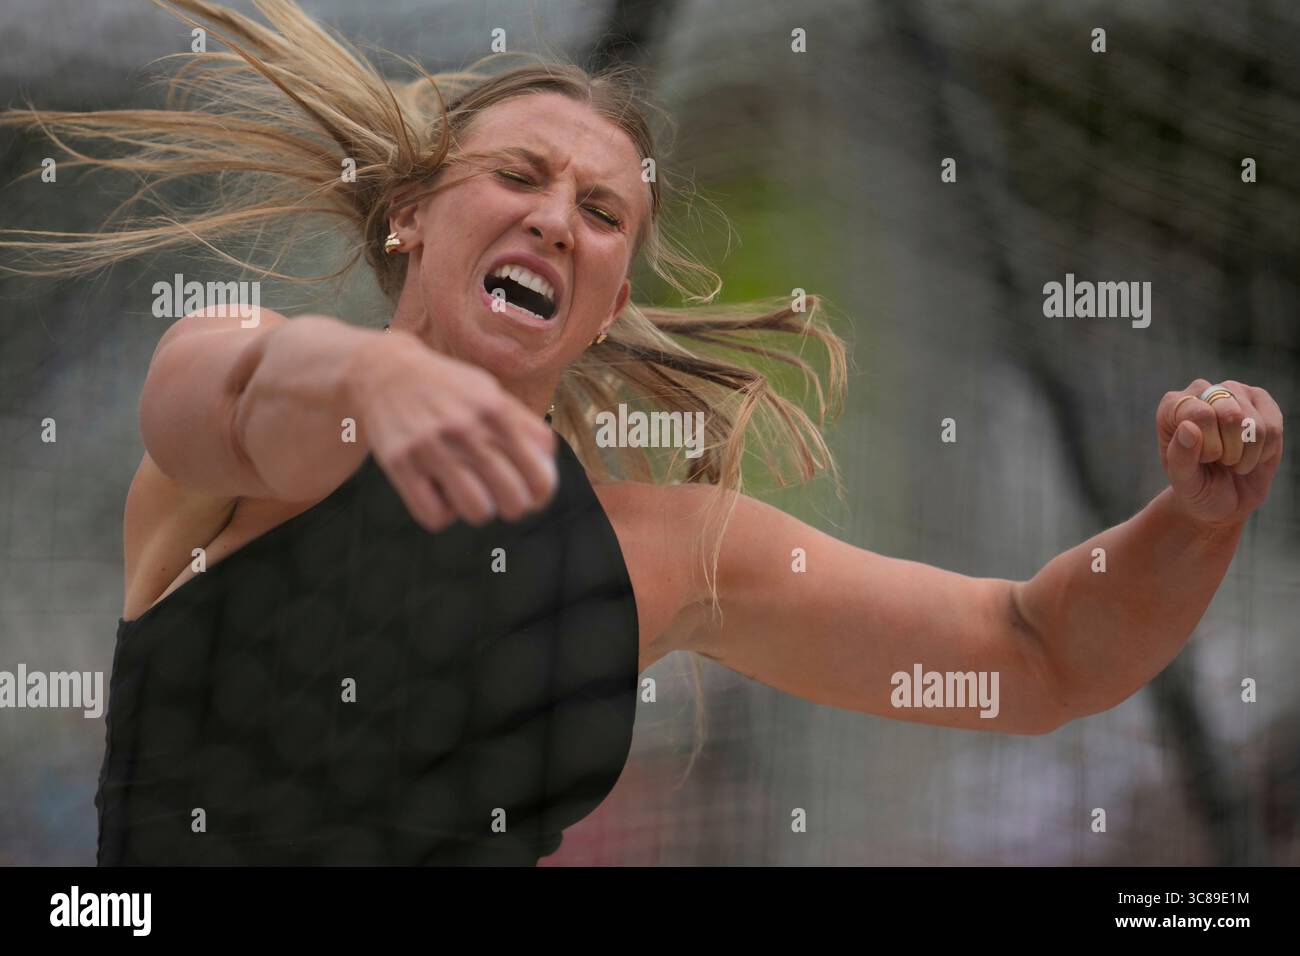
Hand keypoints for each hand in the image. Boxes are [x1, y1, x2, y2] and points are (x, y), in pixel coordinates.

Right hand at [346, 328, 557, 530]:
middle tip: (503, 497)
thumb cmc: (447, 388)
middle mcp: (465, 429)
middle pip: (513, 500)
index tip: (532, 493)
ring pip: (477, 511)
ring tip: (471, 493)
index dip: (541, 493)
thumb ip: (523, 424)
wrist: (384, 371)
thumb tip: (547, 460)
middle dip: (513, 505)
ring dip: (479, 509)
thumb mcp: (489, 392)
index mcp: (495, 410)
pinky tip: (441, 494)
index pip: (538, 475)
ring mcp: (431, 448)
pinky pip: (435, 516)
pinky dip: (443, 514)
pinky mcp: (400, 464)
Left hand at [1158, 378, 1283, 529]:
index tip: (1203, 460)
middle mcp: (1201, 392)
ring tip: (1233, 461)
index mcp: (1172, 407)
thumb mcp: (1184, 481)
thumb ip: (1180, 457)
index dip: (1209, 446)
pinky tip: (1251, 455)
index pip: (1200, 414)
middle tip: (1220, 462)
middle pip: (1230, 415)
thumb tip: (1188, 427)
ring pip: (1254, 424)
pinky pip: (1274, 427)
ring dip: (1247, 454)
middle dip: (1230, 451)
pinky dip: (1264, 451)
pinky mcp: (1261, 400)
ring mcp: (1233, 392)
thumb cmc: (1197, 486)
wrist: (1222, 498)